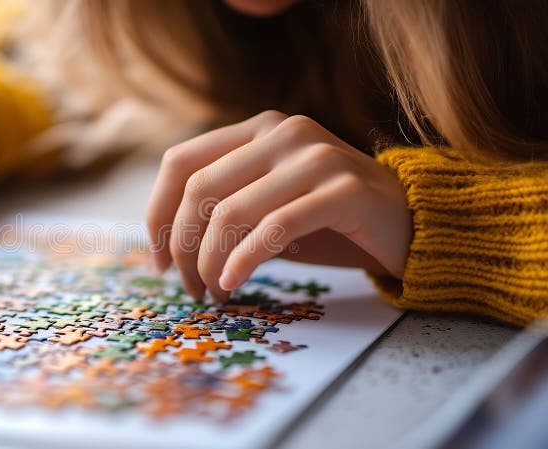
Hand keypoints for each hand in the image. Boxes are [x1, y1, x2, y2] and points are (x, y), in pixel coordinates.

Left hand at [146, 110, 411, 299]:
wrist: (411, 223)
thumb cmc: (331, 222)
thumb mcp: (269, 207)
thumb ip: (226, 210)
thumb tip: (169, 249)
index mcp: (259, 128)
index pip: (180, 162)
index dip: (157, 214)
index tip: (159, 261)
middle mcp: (283, 132)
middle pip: (199, 190)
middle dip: (183, 247)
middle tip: (190, 287)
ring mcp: (315, 156)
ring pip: (230, 211)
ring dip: (210, 263)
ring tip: (214, 292)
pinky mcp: (343, 189)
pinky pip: (274, 228)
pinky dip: (244, 261)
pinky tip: (234, 284)